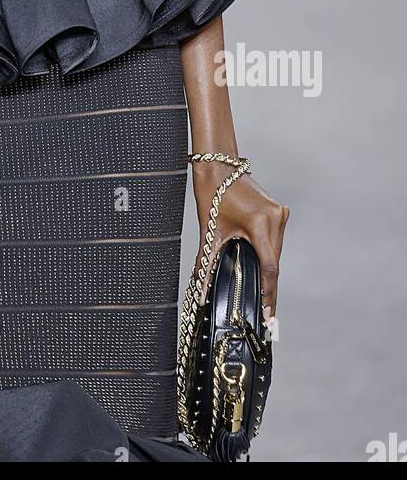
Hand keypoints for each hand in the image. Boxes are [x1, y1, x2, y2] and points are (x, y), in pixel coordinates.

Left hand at [191, 160, 288, 322]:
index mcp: (260, 223)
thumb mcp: (210, 231)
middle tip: (266, 312)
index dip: (268, 292)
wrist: (219, 165)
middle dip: (269, 285)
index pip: (269, 266)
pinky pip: (276, 239)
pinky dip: (269, 253)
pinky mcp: (278, 211)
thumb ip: (206, 262)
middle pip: (275, 261)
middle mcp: (275, 218)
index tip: (268, 313)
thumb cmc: (212, 194)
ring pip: (277, 251)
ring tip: (264, 295)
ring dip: (270, 269)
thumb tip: (200, 288)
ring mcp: (279, 213)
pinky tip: (263, 268)